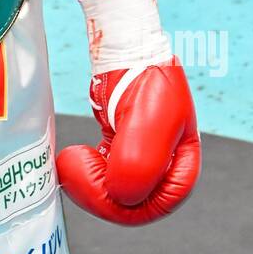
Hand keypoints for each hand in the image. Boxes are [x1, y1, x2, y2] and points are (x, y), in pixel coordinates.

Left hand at [55, 0, 200, 224]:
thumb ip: (139, 164)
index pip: (152, 205)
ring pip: (113, 193)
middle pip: (130, 205)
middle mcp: (163, 169)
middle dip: (97, 193)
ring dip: (88, 184)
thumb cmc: (146, 78)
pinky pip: (102, 176)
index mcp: (181, 166)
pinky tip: (77, 156)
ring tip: (72, 159)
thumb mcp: (147, 119)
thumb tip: (121, 197)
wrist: (128, 48)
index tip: (92, 175)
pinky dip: (86, 172)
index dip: (118, 203)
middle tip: (72, 165)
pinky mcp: (120, 150)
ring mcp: (141, 160)